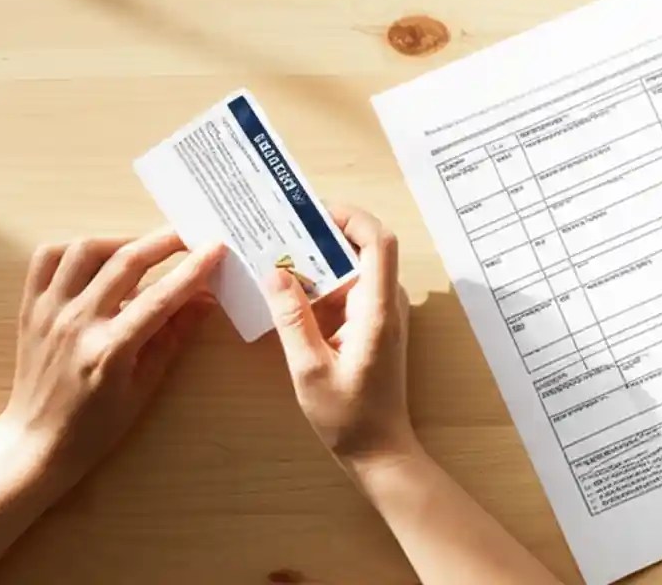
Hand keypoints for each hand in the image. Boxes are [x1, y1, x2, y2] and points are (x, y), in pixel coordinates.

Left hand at [0, 230, 225, 486]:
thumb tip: (206, 299)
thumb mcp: (145, 387)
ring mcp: (49, 312)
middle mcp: (76, 324)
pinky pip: (47, 259)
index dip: (192, 270)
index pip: (160, 298)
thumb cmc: (97, 424)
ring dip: (121, 241)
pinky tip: (98, 258)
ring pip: (85, 250)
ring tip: (143, 249)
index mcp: (109, 351)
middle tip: (189, 235)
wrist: (37, 441)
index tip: (216, 247)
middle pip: (125, 263)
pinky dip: (75, 249)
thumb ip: (174, 337)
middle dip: (164, 242)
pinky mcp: (30, 307)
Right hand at [265, 205, 413, 468]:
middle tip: (281, 231)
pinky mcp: (372, 325)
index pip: (378, 242)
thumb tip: (275, 273)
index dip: (350, 217)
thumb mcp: (309, 370)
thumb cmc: (349, 417)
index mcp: (377, 310)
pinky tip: (290, 294)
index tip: (311, 212)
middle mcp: (387, 304)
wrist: (380, 450)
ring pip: (353, 268)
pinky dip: (322, 285)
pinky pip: (349, 290)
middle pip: (364, 247)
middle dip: (323, 234)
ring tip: (277, 258)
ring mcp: (382, 313)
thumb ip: (293, 319)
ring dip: (319, 261)